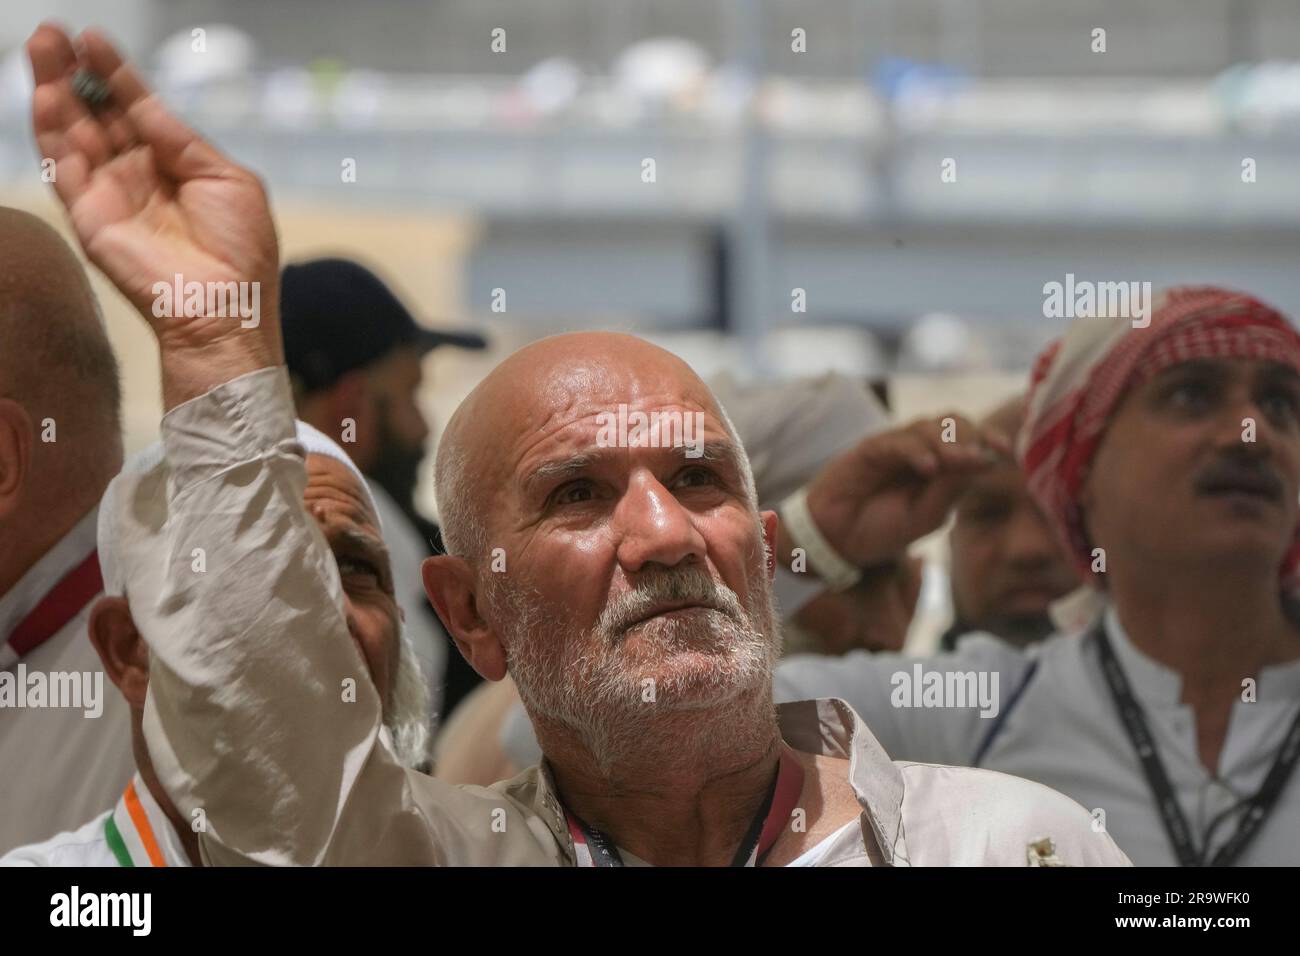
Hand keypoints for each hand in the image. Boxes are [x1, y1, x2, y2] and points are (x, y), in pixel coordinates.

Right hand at [27, 23, 281, 406]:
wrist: (229, 307)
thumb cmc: (242, 250)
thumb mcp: (226, 179)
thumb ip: (182, 139)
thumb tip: (145, 101)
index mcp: (174, 164)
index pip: (136, 109)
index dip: (115, 74)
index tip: (94, 37)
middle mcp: (137, 175)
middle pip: (95, 113)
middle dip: (72, 72)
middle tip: (53, 32)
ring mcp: (110, 196)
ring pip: (71, 134)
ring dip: (52, 91)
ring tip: (41, 49)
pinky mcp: (89, 219)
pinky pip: (64, 171)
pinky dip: (53, 135)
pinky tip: (48, 99)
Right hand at [799, 414, 1010, 566]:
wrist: (839, 541)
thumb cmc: (883, 529)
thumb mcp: (928, 516)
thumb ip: (953, 488)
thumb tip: (985, 459)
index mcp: (940, 466)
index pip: (970, 439)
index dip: (989, 438)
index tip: (1006, 450)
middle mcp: (919, 449)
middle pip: (952, 422)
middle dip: (970, 435)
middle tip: (978, 456)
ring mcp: (894, 446)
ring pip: (927, 426)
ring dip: (947, 441)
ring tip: (958, 461)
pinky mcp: (870, 449)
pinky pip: (897, 441)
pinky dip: (916, 451)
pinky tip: (929, 468)